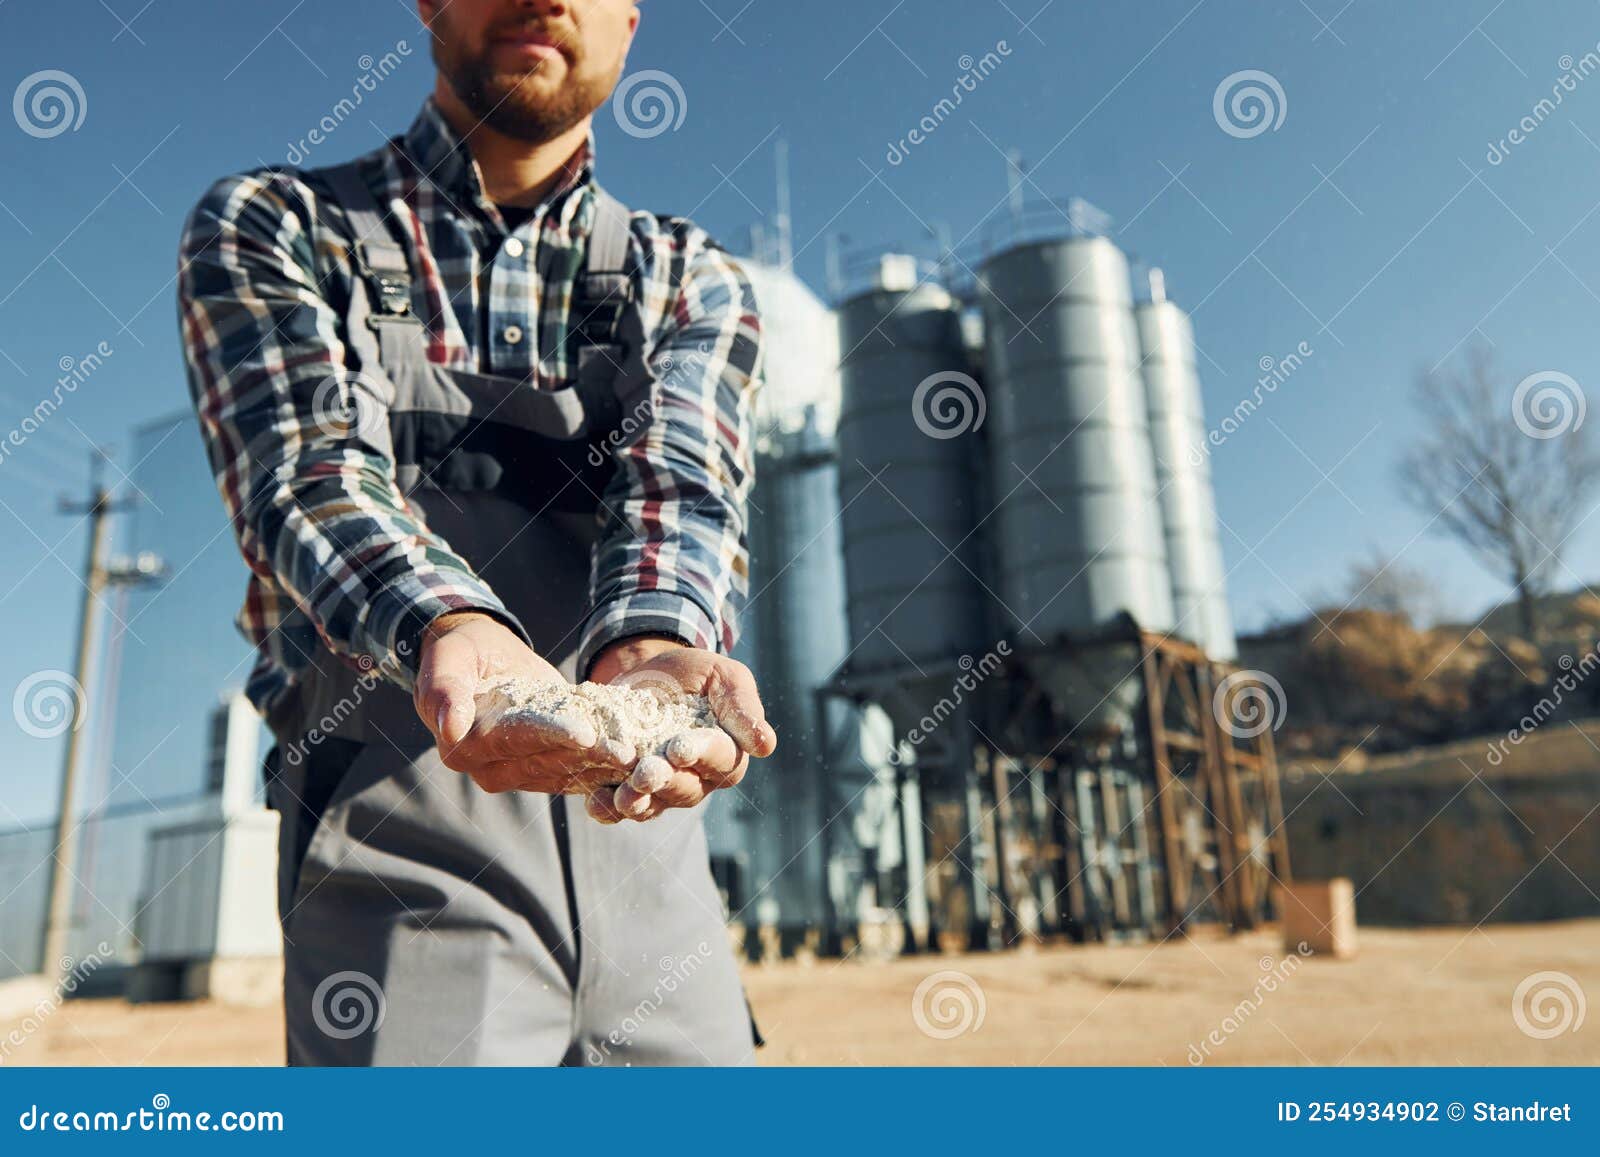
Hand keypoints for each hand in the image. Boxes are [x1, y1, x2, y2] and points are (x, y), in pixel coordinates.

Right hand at [414, 611, 634, 793]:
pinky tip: (631, 762)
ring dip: (601, 765)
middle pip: (544, 761)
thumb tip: (449, 730)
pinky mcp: (538, 767)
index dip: (550, 736)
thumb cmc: (462, 650)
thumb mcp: (450, 657)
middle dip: (587, 755)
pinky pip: (570, 771)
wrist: (479, 657)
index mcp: (463, 745)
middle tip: (627, 751)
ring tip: (637, 754)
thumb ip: (445, 689)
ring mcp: (514, 772)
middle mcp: (488, 768)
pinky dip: (600, 768)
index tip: (585, 732)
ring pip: (562, 771)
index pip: (514, 739)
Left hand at [583, 637, 776, 822]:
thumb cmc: (693, 673)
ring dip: (637, 803)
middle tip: (646, 773)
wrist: (643, 674)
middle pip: (685, 789)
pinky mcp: (628, 790)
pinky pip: (619, 809)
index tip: (679, 747)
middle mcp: (697, 778)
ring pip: (654, 805)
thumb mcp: (721, 676)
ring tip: (622, 797)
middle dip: (664, 782)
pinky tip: (595, 803)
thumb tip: (765, 745)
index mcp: (725, 751)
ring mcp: (662, 790)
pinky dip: (607, 810)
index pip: (719, 758)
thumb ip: (742, 705)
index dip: (700, 754)